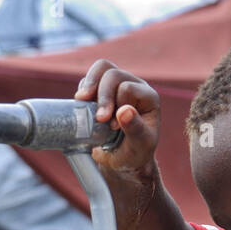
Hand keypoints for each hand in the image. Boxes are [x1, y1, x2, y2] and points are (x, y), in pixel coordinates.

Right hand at [74, 59, 160, 176]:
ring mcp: (117, 86)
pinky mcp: (102, 90)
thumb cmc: (135, 153)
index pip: (127, 88)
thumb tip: (124, 111)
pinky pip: (89, 79)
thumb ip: (135, 129)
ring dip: (89, 85)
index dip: (117, 105)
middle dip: (102, 96)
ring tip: (82, 100)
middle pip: (113, 74)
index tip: (114, 127)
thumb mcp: (139, 146)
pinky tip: (82, 106)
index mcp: (148, 97)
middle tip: (99, 118)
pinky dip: (83, 91)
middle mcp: (134, 86)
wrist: (122, 161)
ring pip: (101, 68)